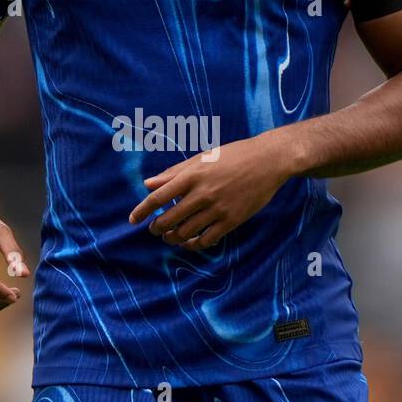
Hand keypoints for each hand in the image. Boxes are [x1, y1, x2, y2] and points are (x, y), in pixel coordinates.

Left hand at [127, 132, 291, 249]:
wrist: (268, 161)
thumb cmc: (233, 156)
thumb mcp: (202, 158)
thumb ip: (173, 173)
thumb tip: (148, 184)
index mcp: (192, 175)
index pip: (158, 197)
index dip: (142, 210)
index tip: (132, 220)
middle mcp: (202, 194)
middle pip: (168, 219)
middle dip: (156, 228)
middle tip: (154, 229)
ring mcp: (217, 209)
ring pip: (185, 233)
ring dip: (172, 238)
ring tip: (170, 236)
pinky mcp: (231, 221)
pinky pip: (206, 240)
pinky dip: (193, 245)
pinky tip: (189, 242)